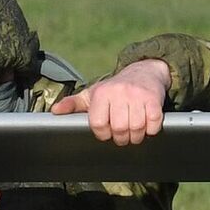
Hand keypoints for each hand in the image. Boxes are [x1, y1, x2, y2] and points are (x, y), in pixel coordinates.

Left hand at [52, 58, 170, 146]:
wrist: (144, 71)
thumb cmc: (115, 88)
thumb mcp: (93, 94)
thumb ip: (73, 104)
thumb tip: (55, 111)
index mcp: (102, 93)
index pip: (99, 123)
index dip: (103, 133)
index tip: (107, 132)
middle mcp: (119, 92)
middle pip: (119, 128)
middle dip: (121, 138)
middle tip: (122, 136)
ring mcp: (138, 95)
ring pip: (136, 128)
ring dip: (136, 137)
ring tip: (134, 134)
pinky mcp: (154, 99)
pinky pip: (153, 123)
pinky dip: (151, 130)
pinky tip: (147, 126)